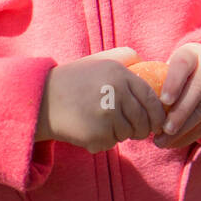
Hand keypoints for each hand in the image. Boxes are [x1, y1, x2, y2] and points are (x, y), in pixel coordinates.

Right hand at [39, 47, 167, 153]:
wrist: (42, 99)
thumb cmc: (74, 81)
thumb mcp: (99, 61)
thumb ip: (124, 57)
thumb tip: (146, 63)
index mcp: (120, 73)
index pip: (151, 98)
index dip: (158, 114)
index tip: (157, 122)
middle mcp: (116, 92)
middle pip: (143, 120)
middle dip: (141, 129)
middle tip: (134, 131)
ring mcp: (107, 114)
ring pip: (128, 133)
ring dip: (119, 134)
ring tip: (102, 124)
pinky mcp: (97, 133)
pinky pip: (111, 143)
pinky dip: (103, 141)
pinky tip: (89, 130)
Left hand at [153, 42, 200, 149]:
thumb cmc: (181, 70)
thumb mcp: (172, 65)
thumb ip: (156, 75)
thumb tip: (129, 93)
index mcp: (192, 54)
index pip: (183, 65)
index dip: (174, 82)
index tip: (162, 101)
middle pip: (197, 92)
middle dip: (179, 114)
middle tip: (161, 130)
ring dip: (183, 130)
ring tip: (162, 141)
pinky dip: (191, 135)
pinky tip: (175, 142)